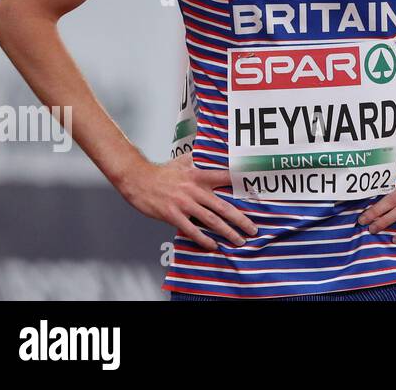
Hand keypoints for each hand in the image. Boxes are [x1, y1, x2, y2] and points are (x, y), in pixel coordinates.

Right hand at [117, 154, 257, 250]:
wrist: (138, 179)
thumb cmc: (162, 171)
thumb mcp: (183, 161)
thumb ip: (199, 158)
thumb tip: (209, 151)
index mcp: (200, 175)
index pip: (226, 178)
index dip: (242, 184)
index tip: (257, 192)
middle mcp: (195, 190)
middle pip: (224, 207)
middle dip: (240, 220)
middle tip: (253, 230)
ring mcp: (184, 203)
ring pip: (211, 220)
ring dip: (227, 232)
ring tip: (238, 241)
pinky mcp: (173, 215)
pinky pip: (192, 230)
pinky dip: (204, 239)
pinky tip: (213, 245)